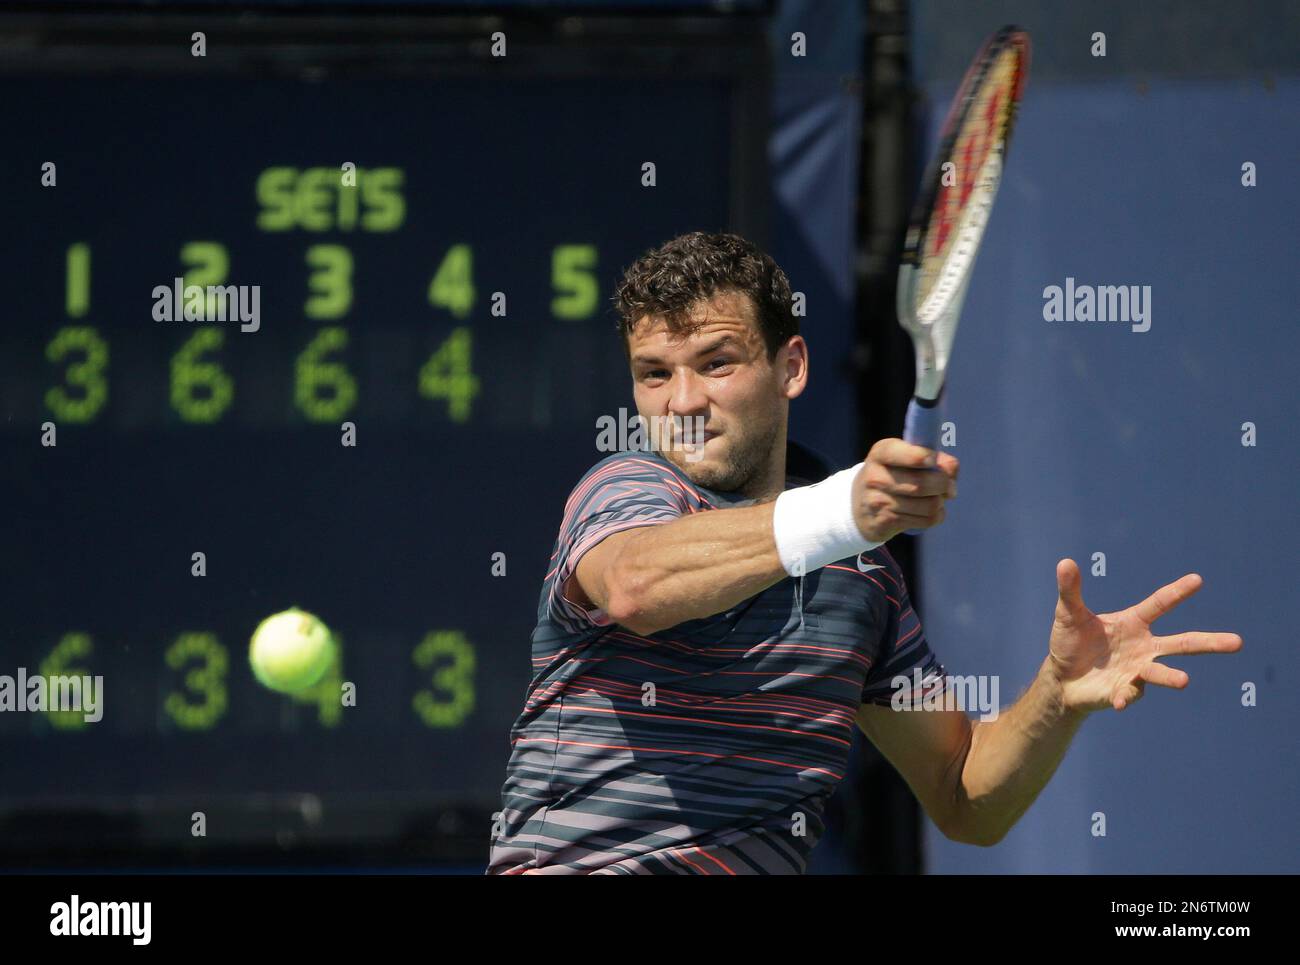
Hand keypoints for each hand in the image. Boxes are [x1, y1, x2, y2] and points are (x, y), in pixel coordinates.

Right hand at [852, 438, 958, 542]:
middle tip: (949, 486)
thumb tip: (951, 469)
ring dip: (941, 502)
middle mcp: (877, 477)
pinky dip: (937, 515)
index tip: (933, 461)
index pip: (908, 455)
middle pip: (923, 483)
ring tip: (937, 498)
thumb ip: (931, 457)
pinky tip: (930, 511)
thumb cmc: (891, 476)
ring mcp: (880, 501)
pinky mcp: (887, 521)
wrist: (858, 507)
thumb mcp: (902, 458)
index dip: (926, 457)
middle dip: (945, 484)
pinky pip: (927, 519)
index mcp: (881, 453)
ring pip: (930, 504)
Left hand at [1046, 559, 1242, 714]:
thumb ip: (1070, 591)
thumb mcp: (1068, 614)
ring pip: (1161, 673)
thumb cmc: (1071, 642)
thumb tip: (1065, 562)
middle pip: (1182, 643)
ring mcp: (1137, 671)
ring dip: (1171, 677)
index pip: (1159, 604)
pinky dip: (1126, 697)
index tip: (1197, 579)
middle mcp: (1143, 647)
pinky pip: (1130, 694)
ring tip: (1184, 681)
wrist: (1062, 678)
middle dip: (1210, 643)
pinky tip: (1120, 701)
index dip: (1176, 592)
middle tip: (1238, 642)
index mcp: (1134, 623)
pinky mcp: (1125, 692)